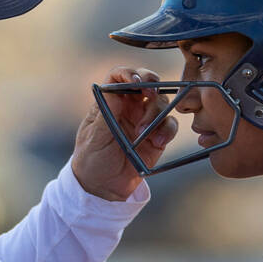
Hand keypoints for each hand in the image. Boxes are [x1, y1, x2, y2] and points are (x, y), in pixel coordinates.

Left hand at [70, 66, 177, 199]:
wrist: (103, 188)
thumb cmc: (92, 161)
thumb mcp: (94, 138)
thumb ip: (106, 114)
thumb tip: (114, 90)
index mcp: (110, 103)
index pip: (118, 77)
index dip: (128, 73)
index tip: (134, 81)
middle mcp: (129, 107)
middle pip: (146, 83)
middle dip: (151, 84)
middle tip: (150, 94)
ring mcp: (145, 121)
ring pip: (160, 103)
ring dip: (156, 113)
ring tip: (144, 133)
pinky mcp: (157, 137)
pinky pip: (169, 125)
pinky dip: (167, 130)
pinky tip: (159, 142)